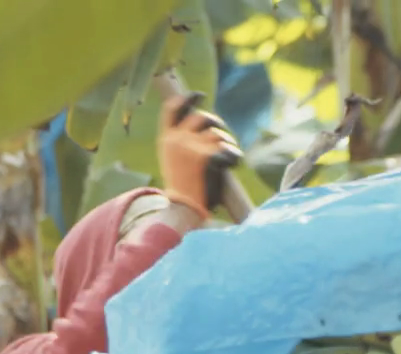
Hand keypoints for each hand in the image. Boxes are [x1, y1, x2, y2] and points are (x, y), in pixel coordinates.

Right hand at [157, 91, 242, 218]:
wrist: (183, 209)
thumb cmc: (182, 191)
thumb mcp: (173, 163)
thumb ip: (183, 144)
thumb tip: (206, 128)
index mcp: (167, 140)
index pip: (173, 109)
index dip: (188, 99)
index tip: (200, 96)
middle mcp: (178, 139)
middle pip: (202, 118)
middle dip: (216, 123)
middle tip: (221, 133)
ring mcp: (192, 147)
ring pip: (218, 134)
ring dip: (227, 143)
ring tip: (226, 157)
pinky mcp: (208, 157)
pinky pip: (228, 149)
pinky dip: (234, 157)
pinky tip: (233, 164)